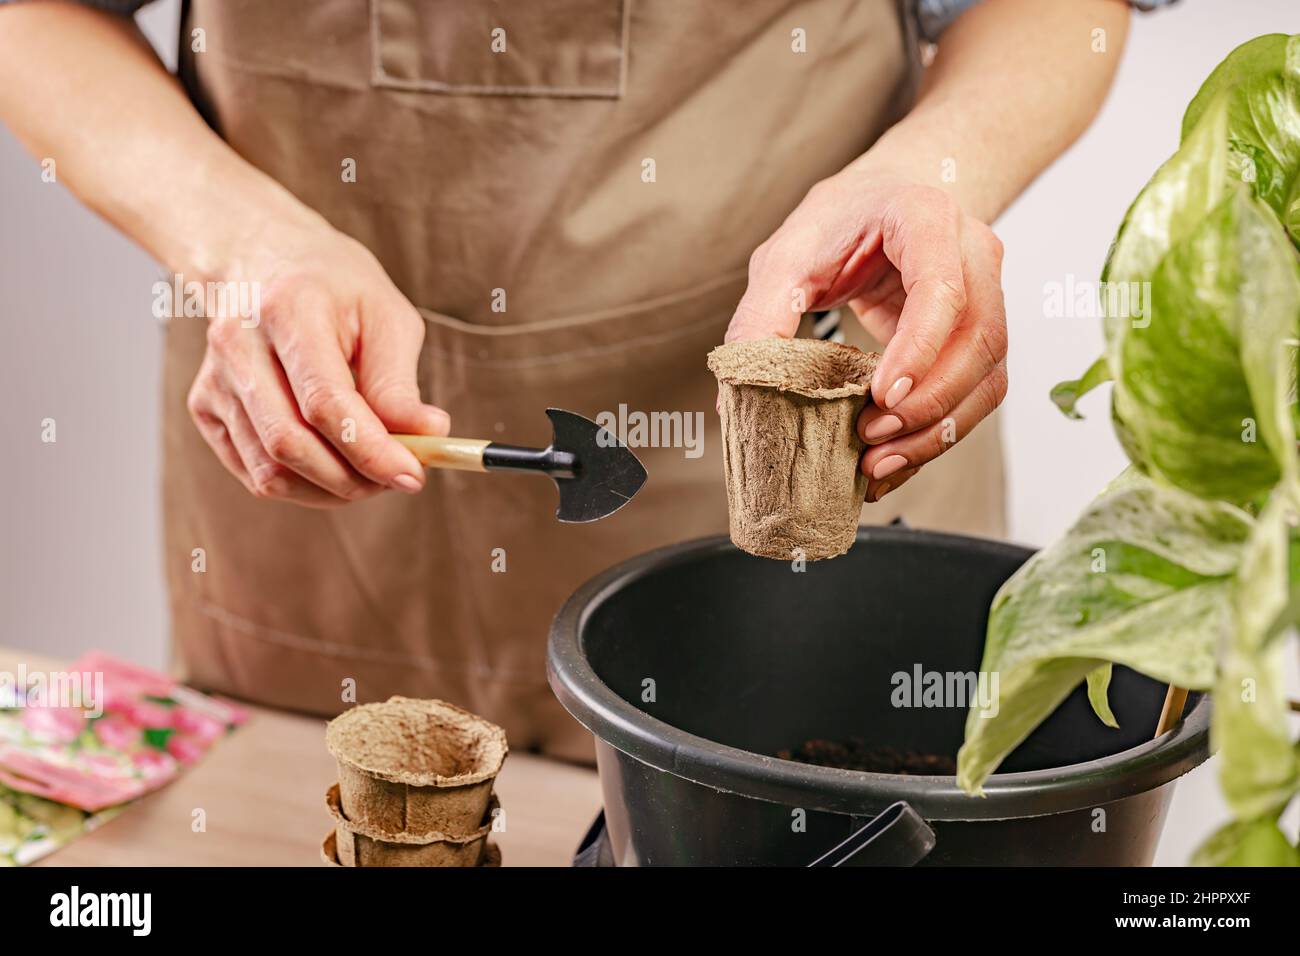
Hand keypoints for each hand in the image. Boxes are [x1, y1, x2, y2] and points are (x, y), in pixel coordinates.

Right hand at [186, 222, 449, 506]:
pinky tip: (335, 464)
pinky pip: (255, 474)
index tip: (413, 475)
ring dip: (331, 490)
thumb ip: (399, 382)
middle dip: (353, 479)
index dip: (371, 450)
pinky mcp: (205, 407)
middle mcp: (238, 345)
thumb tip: (429, 437)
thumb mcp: (385, 317)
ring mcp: (214, 379)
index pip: (323, 402)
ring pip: (270, 472)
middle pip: (289, 444)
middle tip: (397, 478)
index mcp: (288, 309)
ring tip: (371, 472)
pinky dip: (304, 485)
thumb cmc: (337, 290)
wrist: (266, 261)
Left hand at [724, 166, 1007, 502]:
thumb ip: (760, 317)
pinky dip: (939, 433)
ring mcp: (988, 293)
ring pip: (987, 373)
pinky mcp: (981, 334)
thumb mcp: (786, 258)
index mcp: (925, 216)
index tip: (882, 395)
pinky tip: (896, 460)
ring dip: (938, 429)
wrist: (879, 201)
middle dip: (928, 402)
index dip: (919, 346)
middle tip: (871, 437)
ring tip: (879, 464)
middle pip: (978, 338)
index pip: (942, 287)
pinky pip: (978, 392)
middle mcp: (972, 252)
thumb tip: (736, 398)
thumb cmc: (836, 223)